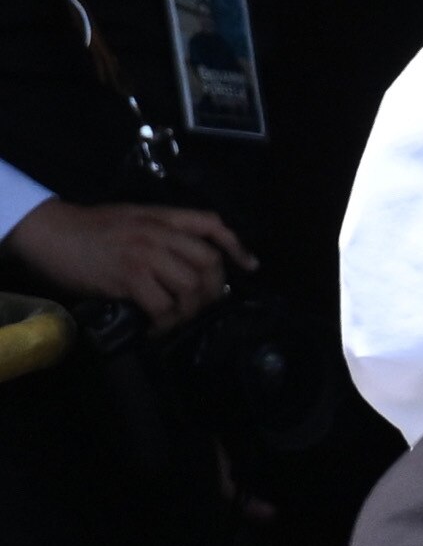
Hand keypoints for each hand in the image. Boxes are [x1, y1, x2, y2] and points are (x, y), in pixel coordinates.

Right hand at [2, 198, 254, 330]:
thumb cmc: (89, 228)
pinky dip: (165, 323)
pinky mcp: (129, 278)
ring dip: (190, 311)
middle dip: (214, 289)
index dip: (236, 246)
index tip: (250, 266)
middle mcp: (161, 234)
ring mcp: (146, 255)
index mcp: (164, 217)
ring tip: (176, 320)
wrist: (50, 233)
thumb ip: (162, 231)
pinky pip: (163, 306)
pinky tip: (156, 329)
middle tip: (203, 305)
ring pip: (191, 287)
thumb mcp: (134, 218)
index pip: (213, 223)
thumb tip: (187, 260)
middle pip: (209, 262)